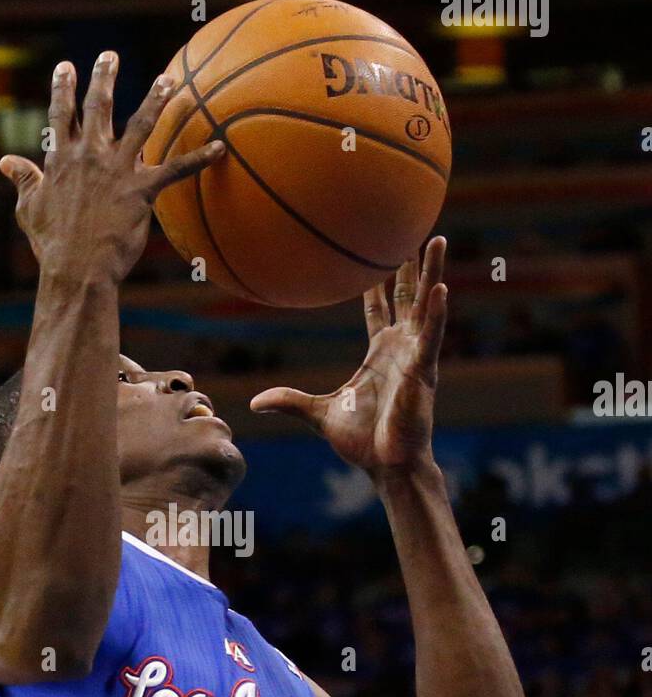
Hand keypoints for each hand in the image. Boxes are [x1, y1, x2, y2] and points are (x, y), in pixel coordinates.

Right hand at [0, 51, 223, 283]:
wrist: (77, 269)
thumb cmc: (52, 244)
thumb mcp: (30, 208)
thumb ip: (24, 180)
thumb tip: (7, 162)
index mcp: (61, 158)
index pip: (61, 115)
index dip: (63, 88)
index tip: (66, 67)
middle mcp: (89, 155)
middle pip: (98, 107)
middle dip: (103, 78)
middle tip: (110, 56)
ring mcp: (117, 169)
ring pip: (140, 124)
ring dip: (156, 99)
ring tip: (168, 79)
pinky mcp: (142, 190)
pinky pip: (177, 168)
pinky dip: (200, 158)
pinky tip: (220, 147)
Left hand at [250, 237, 447, 479]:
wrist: (385, 466)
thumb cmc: (361, 443)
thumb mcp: (317, 414)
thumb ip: (289, 400)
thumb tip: (255, 402)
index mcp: (379, 354)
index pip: (379, 309)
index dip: (378, 282)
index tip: (380, 253)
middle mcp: (401, 349)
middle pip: (408, 297)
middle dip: (412, 266)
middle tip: (416, 230)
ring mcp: (415, 357)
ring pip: (427, 307)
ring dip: (433, 274)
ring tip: (438, 240)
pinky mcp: (424, 373)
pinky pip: (431, 337)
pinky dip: (438, 313)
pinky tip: (442, 288)